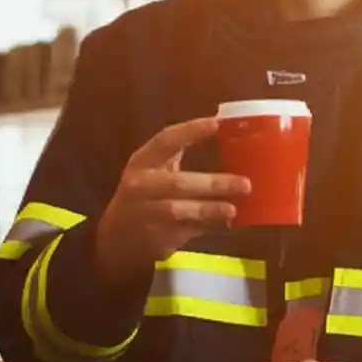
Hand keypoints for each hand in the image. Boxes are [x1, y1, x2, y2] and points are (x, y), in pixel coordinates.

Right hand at [94, 117, 250, 286]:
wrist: (116, 236)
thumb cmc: (143, 193)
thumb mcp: (152, 170)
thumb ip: (177, 155)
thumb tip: (225, 142)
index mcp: (142, 162)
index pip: (165, 141)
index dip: (190, 131)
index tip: (217, 123)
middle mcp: (141, 185)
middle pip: (178, 183)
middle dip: (212, 184)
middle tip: (245, 183)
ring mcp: (146, 214)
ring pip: (180, 210)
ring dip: (209, 210)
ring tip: (233, 209)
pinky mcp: (155, 238)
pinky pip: (185, 231)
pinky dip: (206, 226)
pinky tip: (225, 223)